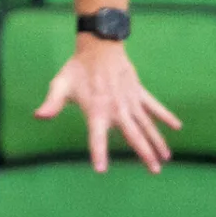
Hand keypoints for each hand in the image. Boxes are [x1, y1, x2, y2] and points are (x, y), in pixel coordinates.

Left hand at [34, 37, 182, 173]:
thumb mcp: (60, 85)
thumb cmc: (77, 69)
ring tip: (166, 158)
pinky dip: (165, 116)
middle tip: (154, 171)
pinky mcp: (138, 93)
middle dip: (144, 154)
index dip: (98, 152)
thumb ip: (51, 104)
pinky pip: (154, 107)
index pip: (97, 137)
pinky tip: (177, 127)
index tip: (101, 170)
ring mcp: (130, 101)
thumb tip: (38, 116)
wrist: (99, 46)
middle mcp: (116, 109)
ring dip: (157, 141)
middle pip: (134, 135)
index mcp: (96, 111)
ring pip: (147, 125)